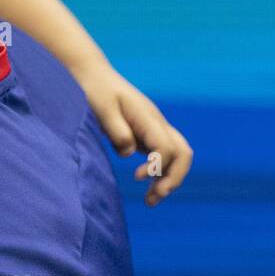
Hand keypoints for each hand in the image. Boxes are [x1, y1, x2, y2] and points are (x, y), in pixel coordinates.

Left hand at [74, 61, 192, 206]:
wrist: (91, 74)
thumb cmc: (94, 90)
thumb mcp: (101, 108)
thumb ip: (116, 130)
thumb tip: (128, 152)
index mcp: (147, 116)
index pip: (166, 147)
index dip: (157, 166)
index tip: (136, 177)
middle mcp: (156, 122)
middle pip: (182, 153)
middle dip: (173, 178)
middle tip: (153, 199)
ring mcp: (153, 128)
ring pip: (176, 156)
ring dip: (168, 178)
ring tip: (151, 201)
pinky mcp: (145, 133)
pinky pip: (162, 155)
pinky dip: (159, 171)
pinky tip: (144, 181)